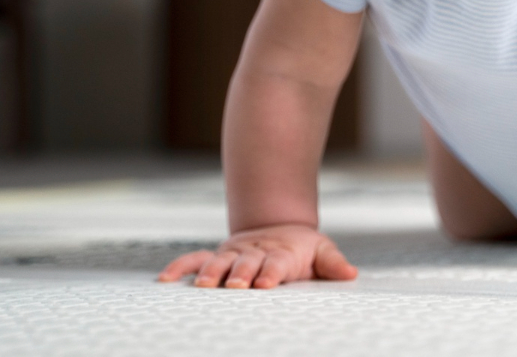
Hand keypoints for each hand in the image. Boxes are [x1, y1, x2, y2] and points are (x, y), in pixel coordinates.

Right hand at [157, 224, 356, 288]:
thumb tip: (351, 273)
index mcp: (281, 254)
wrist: (280, 230)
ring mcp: (234, 254)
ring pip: (219, 262)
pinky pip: (195, 260)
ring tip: (201, 287)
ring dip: (210, 273)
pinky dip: (180, 268)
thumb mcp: (321, 251)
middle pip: (245, 263)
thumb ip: (333, 263)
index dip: (269, 273)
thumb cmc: (303, 249)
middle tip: (233, 286)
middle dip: (239, 274)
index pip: (275, 264)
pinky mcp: (218, 256)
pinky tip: (164, 280)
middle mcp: (254, 253)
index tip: (263, 284)